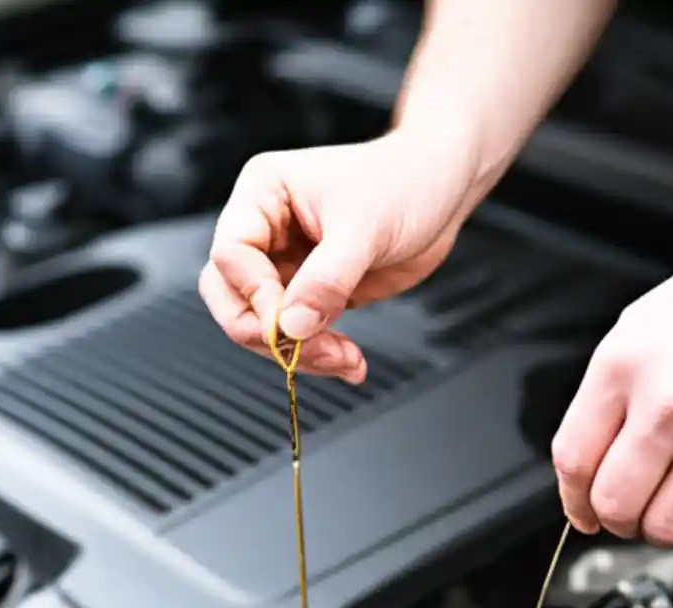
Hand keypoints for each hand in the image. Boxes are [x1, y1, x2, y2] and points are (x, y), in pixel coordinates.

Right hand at [200, 130, 478, 382]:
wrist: (442, 191)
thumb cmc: (404, 182)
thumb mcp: (365, 227)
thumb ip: (326, 278)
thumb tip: (292, 325)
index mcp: (262, 194)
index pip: (231, 254)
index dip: (253, 293)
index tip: (284, 321)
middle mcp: (266, 230)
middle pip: (230, 294)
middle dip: (265, 332)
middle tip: (300, 353)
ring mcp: (286, 264)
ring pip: (262, 323)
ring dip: (298, 351)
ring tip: (344, 358)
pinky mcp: (311, 292)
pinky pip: (297, 334)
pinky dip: (318, 354)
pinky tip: (350, 360)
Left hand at [551, 234, 672, 545]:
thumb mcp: (634, 330)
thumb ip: (604, 395)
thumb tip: (587, 458)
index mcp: (621, 370)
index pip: (573, 460)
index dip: (572, 498)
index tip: (579, 509)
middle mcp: (665, 407)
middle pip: (613, 503)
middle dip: (611, 520)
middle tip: (623, 514)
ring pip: (665, 526)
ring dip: (657, 528)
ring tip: (665, 508)